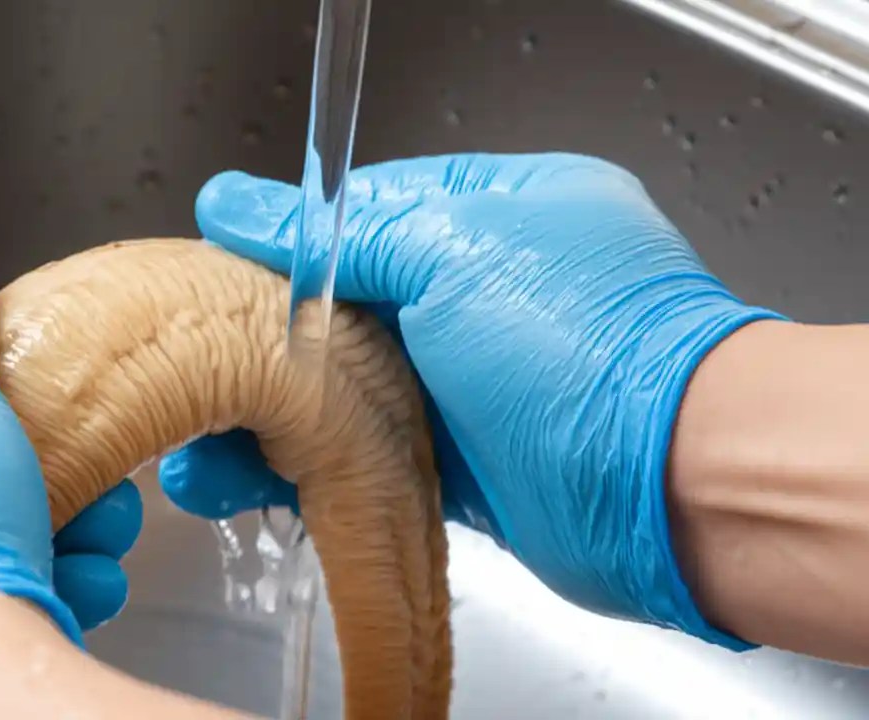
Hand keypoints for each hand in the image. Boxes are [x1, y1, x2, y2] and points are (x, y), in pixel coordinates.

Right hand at [160, 154, 782, 647]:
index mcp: (498, 215)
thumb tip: (232, 204)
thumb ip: (338, 233)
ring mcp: (472, 383)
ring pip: (344, 390)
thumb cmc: (583, 347)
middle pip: (344, 305)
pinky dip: (303, 470)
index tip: (218, 263)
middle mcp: (483, 294)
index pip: (365, 209)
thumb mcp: (453, 250)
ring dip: (269, 415)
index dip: (287, 239)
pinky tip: (237, 481)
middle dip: (262, 338)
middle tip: (194, 361)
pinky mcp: (459, 465)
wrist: (674, 490)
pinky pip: (361, 458)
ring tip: (196, 438)